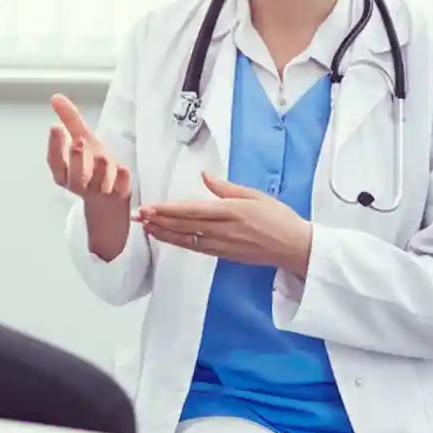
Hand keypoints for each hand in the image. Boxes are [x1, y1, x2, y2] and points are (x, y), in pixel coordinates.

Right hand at [46, 93, 132, 259]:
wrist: (109, 202)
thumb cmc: (93, 169)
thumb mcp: (84, 142)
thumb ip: (70, 121)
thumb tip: (55, 97)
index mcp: (66, 175)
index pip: (55, 164)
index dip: (54, 147)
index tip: (55, 127)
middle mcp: (81, 185)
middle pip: (75, 177)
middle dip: (76, 160)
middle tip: (78, 142)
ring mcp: (101, 192)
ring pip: (98, 182)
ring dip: (100, 168)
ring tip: (102, 156)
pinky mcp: (119, 197)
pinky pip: (120, 188)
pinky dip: (121, 179)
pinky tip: (122, 169)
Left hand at [137, 172, 312, 277]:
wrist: (295, 247)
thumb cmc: (279, 218)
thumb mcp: (255, 196)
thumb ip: (226, 188)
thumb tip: (205, 176)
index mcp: (231, 211)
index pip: (192, 210)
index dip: (167, 210)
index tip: (149, 207)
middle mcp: (223, 229)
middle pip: (184, 226)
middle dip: (158, 221)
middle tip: (138, 216)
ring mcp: (223, 245)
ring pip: (187, 239)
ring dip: (164, 233)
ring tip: (146, 227)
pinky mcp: (224, 255)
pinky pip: (196, 248)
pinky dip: (179, 242)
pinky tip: (167, 238)